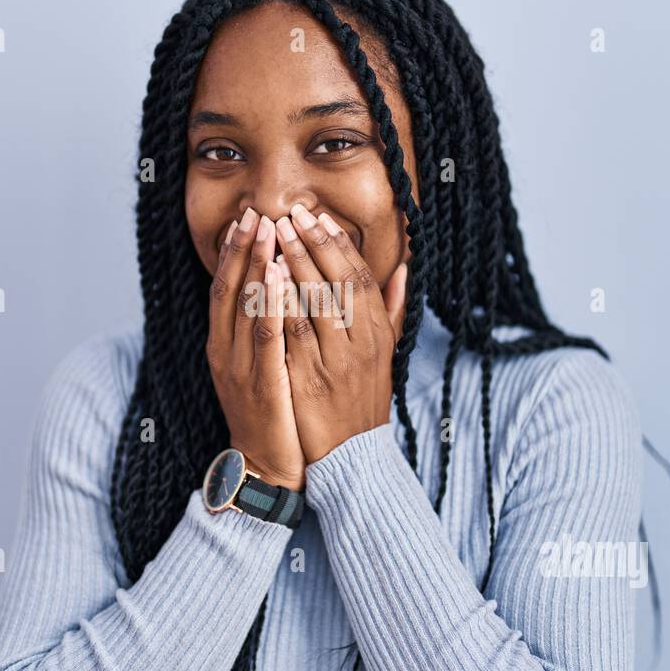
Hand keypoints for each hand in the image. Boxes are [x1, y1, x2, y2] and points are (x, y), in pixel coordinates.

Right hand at [206, 206, 306, 490]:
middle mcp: (226, 351)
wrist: (267, 466)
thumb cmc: (272, 413)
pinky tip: (276, 278)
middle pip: (230, 289)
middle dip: (242, 248)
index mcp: (224, 345)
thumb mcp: (262, 366)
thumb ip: (263, 329)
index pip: (225, 288)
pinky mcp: (262, 383)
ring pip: (245, 307)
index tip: (245, 218)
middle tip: (254, 212)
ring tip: (266, 231)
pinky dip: (269, 304)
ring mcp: (241, 367)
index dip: (234, 252)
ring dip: (254, 266)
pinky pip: (266, 337)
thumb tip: (274, 291)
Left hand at [274, 203, 407, 464]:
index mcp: (378, 334)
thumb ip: (391, 311)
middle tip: (292, 213)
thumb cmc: (363, 400)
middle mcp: (361, 344)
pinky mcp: (308, 379)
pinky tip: (266, 278)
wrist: (350, 456)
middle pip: (338, 282)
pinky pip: (292, 333)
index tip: (320, 217)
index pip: (361, 277)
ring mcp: (335, 361)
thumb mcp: (386, 355)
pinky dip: (281, 302)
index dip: (340, 245)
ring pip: (315, 301)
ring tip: (275, 234)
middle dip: (314, 243)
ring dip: (294, 263)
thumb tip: (403, 269)